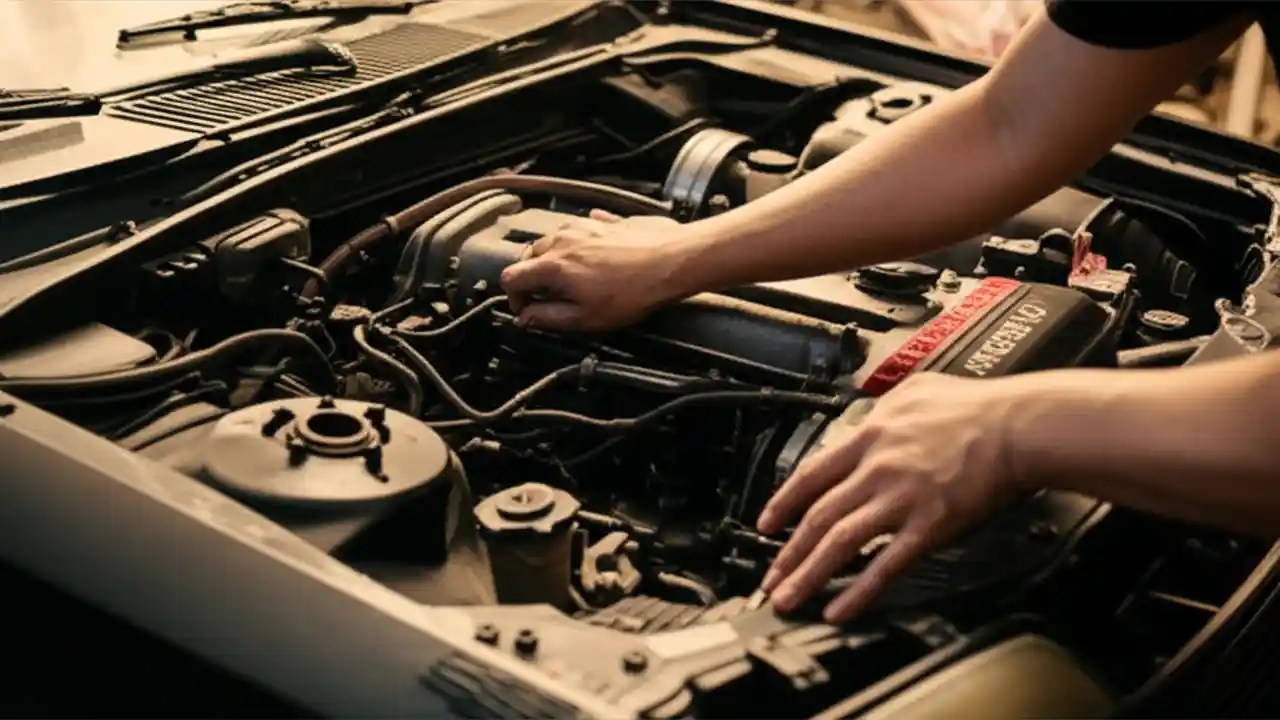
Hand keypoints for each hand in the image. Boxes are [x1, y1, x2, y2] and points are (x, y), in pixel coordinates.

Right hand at [499, 210, 688, 331]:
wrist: (673, 261)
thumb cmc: (634, 291)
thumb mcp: (586, 318)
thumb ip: (549, 317)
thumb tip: (527, 318)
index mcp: (553, 266)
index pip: (511, 277)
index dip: (514, 298)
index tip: (528, 310)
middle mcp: (564, 240)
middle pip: (530, 255)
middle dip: (533, 276)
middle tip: (549, 296)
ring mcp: (586, 226)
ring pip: (554, 238)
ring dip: (555, 257)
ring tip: (573, 277)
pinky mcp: (608, 221)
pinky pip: (584, 226)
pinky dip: (582, 240)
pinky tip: (595, 254)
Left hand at [757, 372, 1029, 622]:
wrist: (1018, 426)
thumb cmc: (976, 407)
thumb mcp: (914, 389)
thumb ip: (883, 405)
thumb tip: (868, 412)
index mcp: (869, 436)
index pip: (811, 474)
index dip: (782, 502)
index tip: (767, 523)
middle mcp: (875, 470)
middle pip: (817, 516)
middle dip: (786, 552)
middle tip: (767, 578)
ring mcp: (900, 500)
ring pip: (838, 543)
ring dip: (807, 575)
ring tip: (786, 599)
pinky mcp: (929, 527)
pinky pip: (885, 566)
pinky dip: (858, 592)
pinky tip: (840, 609)